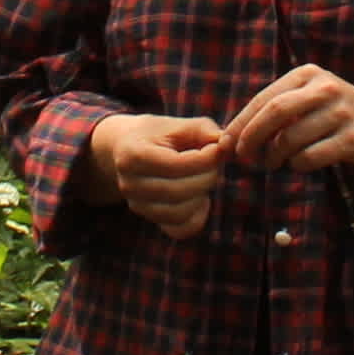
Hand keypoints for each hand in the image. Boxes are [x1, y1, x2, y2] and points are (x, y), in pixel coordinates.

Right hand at [83, 109, 234, 229]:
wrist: (128, 150)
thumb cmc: (158, 135)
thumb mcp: (177, 124)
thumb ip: (202, 129)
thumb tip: (226, 144)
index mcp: (132, 156)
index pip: (175, 165)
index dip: (205, 159)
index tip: (218, 148)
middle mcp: (129, 185)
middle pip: (178, 191)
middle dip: (207, 176)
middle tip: (216, 163)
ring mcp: (138, 206)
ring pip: (180, 213)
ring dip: (202, 195)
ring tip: (206, 177)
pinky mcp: (151, 220)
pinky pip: (180, 230)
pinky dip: (197, 216)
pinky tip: (200, 196)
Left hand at [217, 65, 353, 176]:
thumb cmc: (336, 110)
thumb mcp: (310, 95)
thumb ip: (278, 107)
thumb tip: (235, 135)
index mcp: (307, 75)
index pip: (265, 98)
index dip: (242, 122)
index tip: (227, 142)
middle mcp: (324, 89)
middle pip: (274, 113)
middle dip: (252, 138)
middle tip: (243, 156)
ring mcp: (340, 114)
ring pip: (291, 139)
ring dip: (274, 156)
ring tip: (272, 163)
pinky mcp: (352, 139)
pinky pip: (311, 157)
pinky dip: (297, 164)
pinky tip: (298, 164)